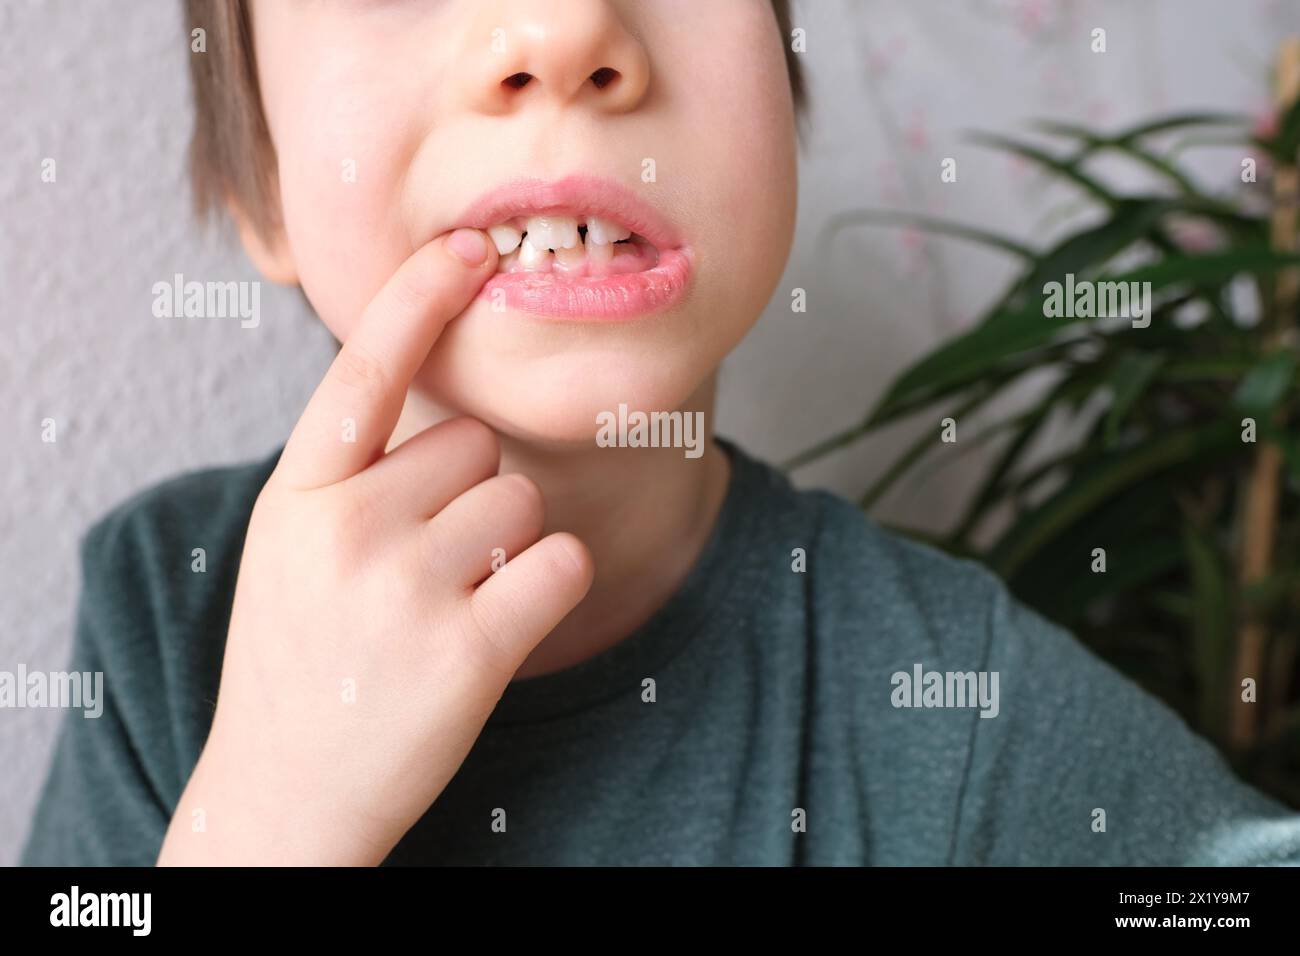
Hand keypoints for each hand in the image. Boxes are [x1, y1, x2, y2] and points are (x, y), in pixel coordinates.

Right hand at [157, 229, 593, 864]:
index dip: (420, 299)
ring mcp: (410, 589)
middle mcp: (350, 529)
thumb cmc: (299, 658)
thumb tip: (437, 400)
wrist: (287, 793)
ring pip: (522, 498)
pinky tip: (503, 622)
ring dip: (508, 542)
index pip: (365, 372)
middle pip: (476, 444)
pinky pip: (563, 559)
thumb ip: (347, 474)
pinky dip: (552, 581)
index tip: (468, 244)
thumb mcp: (289, 548)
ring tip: (451, 603)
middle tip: (426, 565)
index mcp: (298, 496)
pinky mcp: (473, 650)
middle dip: (469, 492)